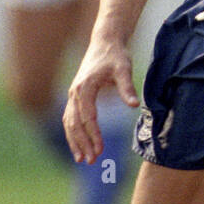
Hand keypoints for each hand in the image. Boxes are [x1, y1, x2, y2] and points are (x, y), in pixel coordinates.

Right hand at [63, 36, 138, 163]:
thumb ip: (127, 88)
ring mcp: (73, 95)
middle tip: (91, 161)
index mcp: (85, 87)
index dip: (94, 134)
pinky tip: (79, 146)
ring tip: (82, 159)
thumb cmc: (115, 56)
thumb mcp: (124, 69)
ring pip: (69, 122)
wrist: (105, 42)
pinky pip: (70, 118)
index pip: (88, 117)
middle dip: (82, 143)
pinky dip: (73, 133)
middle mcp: (75, 92)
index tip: (101, 149)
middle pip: (75, 123)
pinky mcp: (76, 96)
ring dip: (75, 141)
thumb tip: (134, 105)